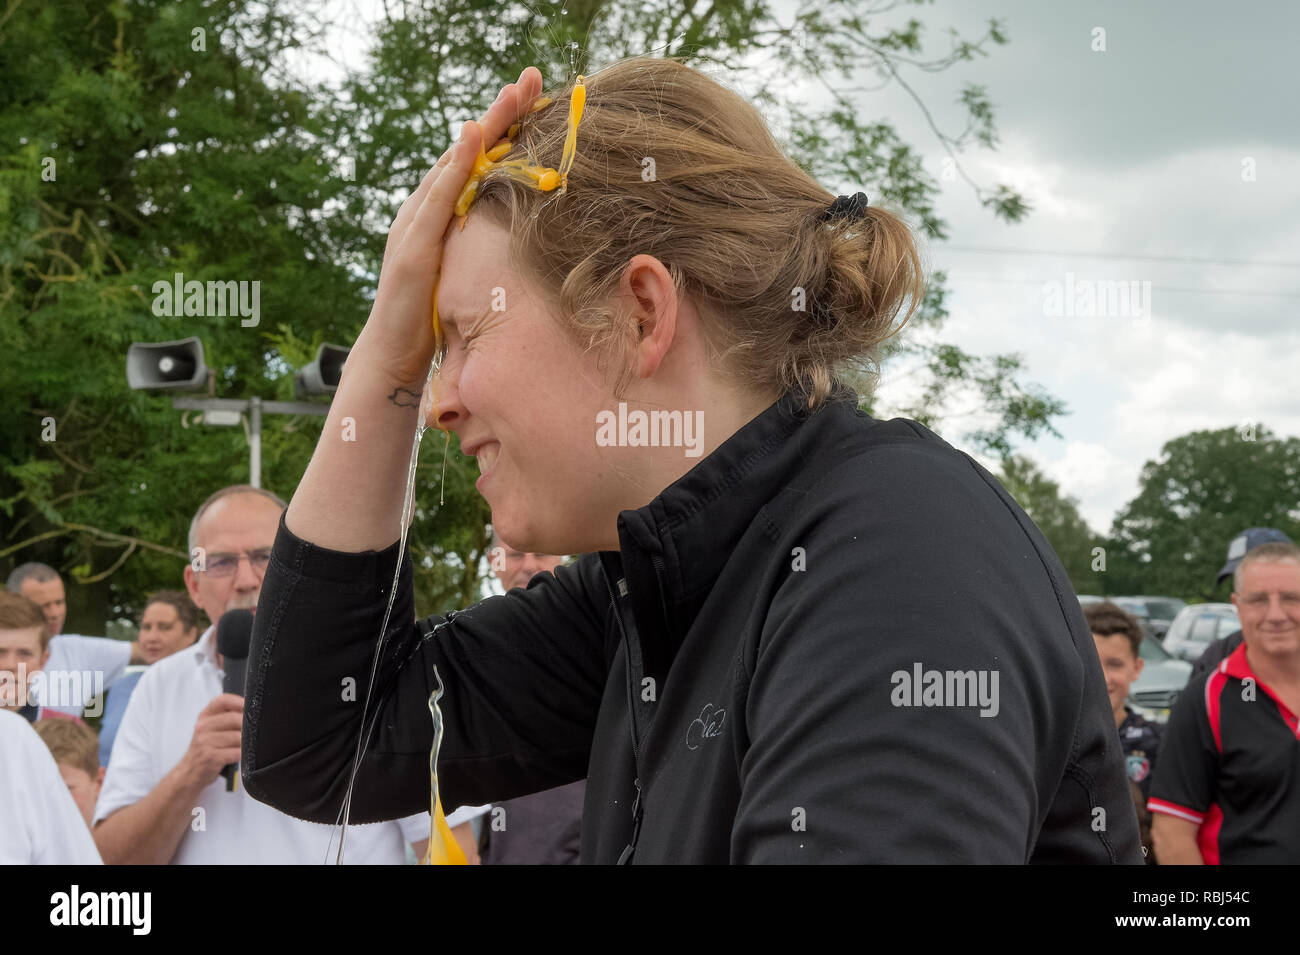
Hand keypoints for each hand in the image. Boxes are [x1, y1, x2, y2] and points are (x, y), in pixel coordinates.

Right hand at [179, 693, 243, 788]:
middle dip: (247, 726)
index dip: (239, 701)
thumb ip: (226, 719)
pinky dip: (241, 754)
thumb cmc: (206, 749)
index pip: (222, 700)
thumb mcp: (210, 730)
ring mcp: (205, 742)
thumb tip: (251, 712)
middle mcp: (202, 727)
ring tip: (245, 746)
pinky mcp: (210, 757)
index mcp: (204, 717)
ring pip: (237, 737)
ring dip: (245, 743)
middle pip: (234, 718)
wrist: (188, 773)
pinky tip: (239, 756)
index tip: (249, 707)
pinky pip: (235, 752)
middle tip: (252, 732)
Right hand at [360, 67, 545, 386]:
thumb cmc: (431, 319)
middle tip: (529, 79)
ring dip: (483, 128)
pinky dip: (455, 168)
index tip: (535, 100)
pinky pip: (437, 199)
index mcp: (441, 215)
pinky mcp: (413, 247)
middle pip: (466, 152)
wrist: (393, 356)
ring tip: (510, 96)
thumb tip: (521, 240)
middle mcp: (425, 210)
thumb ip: (482, 248)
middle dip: (499, 114)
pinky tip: (473, 142)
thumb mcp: (467, 274)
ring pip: (453, 165)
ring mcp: (415, 225)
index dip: (504, 130)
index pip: (476, 163)